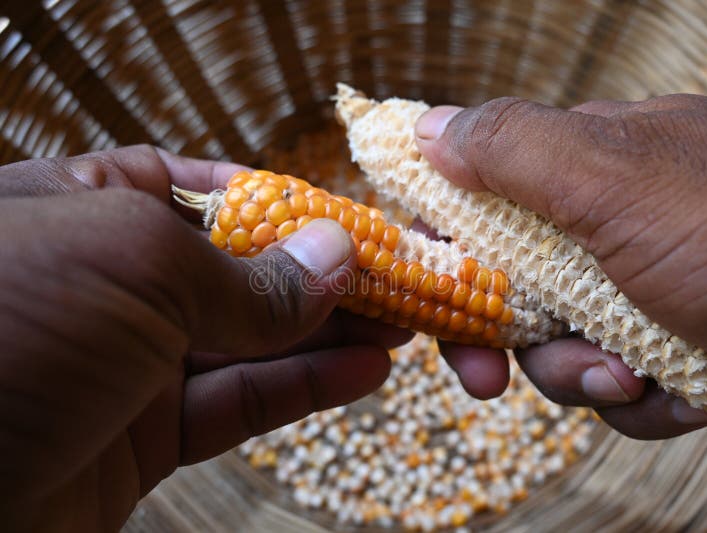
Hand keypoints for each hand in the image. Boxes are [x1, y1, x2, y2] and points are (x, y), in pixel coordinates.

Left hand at [0, 146, 411, 530]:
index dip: (276, 202)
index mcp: (85, 210)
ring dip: (327, 334)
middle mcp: (106, 283)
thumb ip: (244, 271)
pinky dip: (303, 389)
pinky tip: (363, 372)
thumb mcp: (132, 265)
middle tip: (399, 279)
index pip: (198, 190)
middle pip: (236, 270)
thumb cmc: (7, 328)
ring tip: (403, 324)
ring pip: (249, 342)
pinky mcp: (139, 439)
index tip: (344, 219)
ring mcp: (125, 364)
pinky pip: (236, 403)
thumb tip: (335, 255)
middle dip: (319, 275)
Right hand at [414, 94, 706, 438]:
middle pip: (516, 283)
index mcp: (594, 160)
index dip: (444, 252)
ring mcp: (650, 282)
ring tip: (634, 378)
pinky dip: (643, 398)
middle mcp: (616, 216)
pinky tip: (684, 393)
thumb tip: (425, 129)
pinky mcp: (681, 340)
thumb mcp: (621, 182)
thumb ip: (518, 151)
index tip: (425, 310)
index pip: (484, 194)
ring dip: (584, 376)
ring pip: (566, 343)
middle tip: (491, 381)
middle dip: (512, 339)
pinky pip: (623, 379)